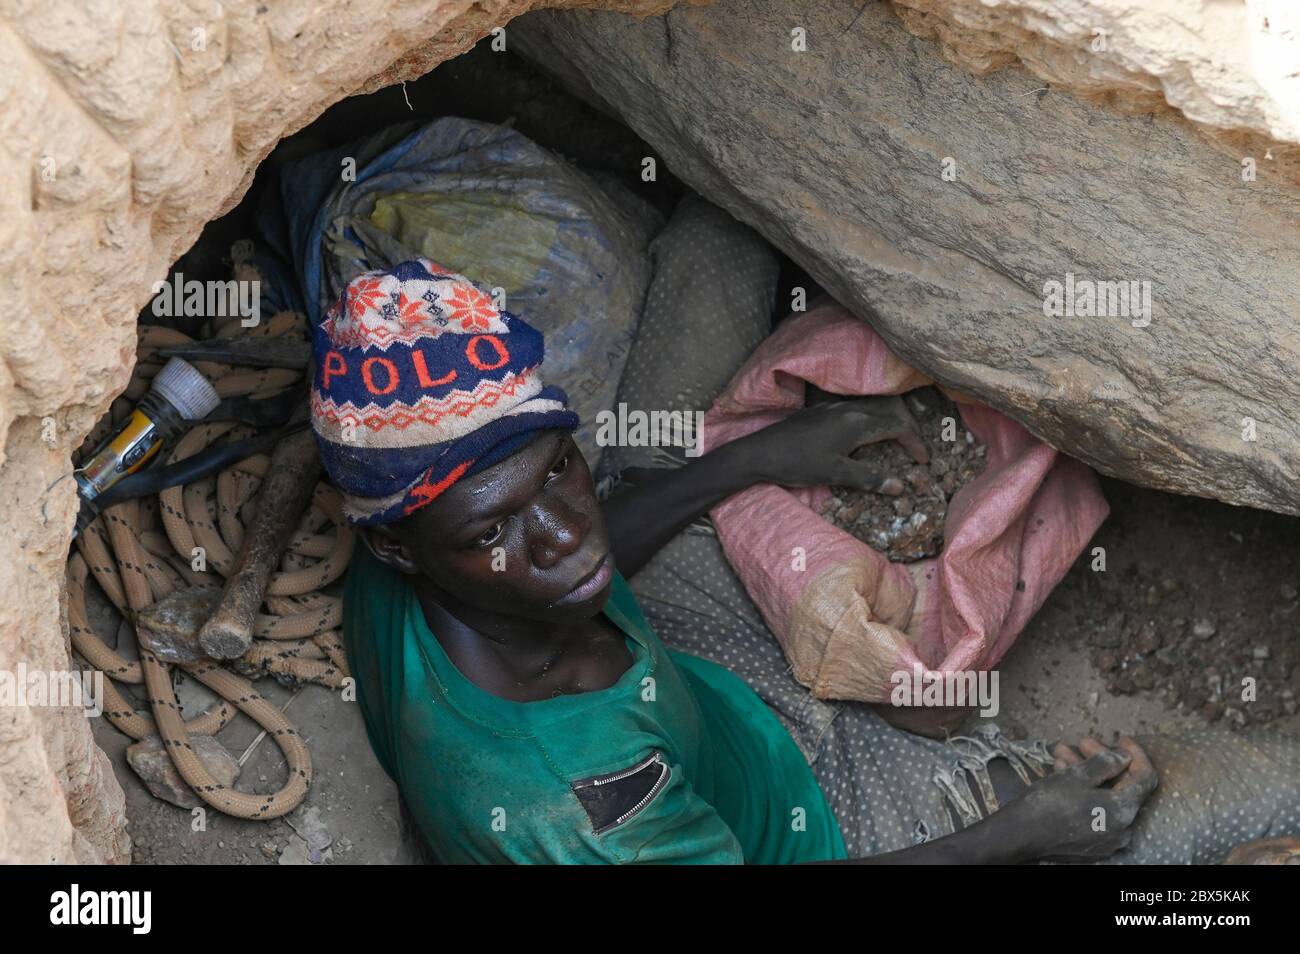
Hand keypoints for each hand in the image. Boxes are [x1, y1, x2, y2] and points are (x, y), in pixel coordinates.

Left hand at [728, 395, 928, 492]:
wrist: (759, 452)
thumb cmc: (797, 464)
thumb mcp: (836, 474)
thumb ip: (869, 477)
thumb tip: (899, 486)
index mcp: (856, 422)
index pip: (898, 426)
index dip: (916, 442)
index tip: (924, 461)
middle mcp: (849, 408)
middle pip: (891, 409)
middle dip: (908, 427)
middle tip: (915, 449)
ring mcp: (835, 407)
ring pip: (875, 406)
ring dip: (892, 420)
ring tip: (898, 440)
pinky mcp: (823, 411)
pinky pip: (859, 408)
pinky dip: (874, 419)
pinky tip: (869, 435)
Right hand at [1001, 737, 1157, 861]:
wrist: (1020, 835)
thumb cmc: (1049, 803)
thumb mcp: (1077, 776)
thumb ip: (1106, 764)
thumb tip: (1124, 757)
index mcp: (1123, 811)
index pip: (1145, 779)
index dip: (1136, 755)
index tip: (1122, 738)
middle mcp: (1122, 828)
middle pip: (1122, 787)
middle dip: (1102, 761)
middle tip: (1083, 742)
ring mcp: (1107, 838)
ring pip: (1105, 798)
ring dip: (1087, 773)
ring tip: (1062, 754)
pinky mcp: (1092, 843)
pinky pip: (1096, 811)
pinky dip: (1085, 792)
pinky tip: (1063, 774)